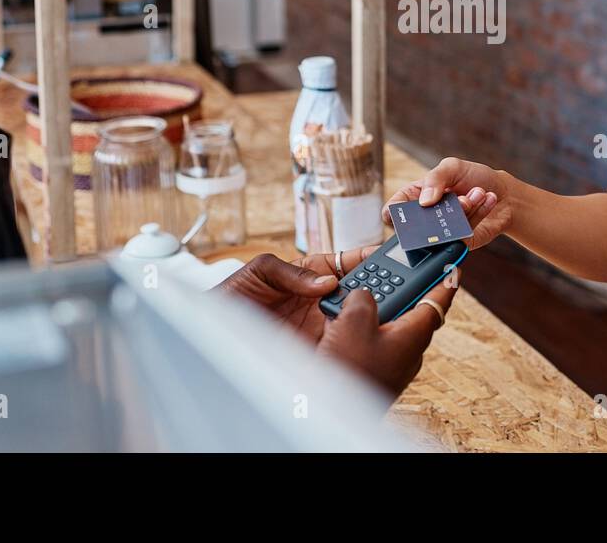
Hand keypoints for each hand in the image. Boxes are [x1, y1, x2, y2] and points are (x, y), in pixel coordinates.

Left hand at [215, 246, 379, 344]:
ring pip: (354, 320)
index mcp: (310, 276)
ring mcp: (319, 326)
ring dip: (369, 316)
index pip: (346, 264)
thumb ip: (292, 272)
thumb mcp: (258, 271)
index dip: (367, 259)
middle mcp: (319, 301)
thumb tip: (327, 282)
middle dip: (378, 288)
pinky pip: (339, 345)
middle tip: (396, 288)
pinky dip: (352, 343)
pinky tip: (360, 340)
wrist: (209, 336)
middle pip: (358, 292)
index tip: (388, 256)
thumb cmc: (230, 298)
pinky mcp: (315, 349)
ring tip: (382, 313)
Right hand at [317, 264, 459, 396]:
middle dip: (402, 289)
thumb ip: (363, 298)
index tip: (455, 268)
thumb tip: (361, 297)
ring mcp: (394, 363)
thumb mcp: (354, 321)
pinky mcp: (378, 371)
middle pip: (412, 310)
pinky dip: (364, 327)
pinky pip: (376, 341)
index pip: (438, 302)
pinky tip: (343, 323)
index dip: (446, 282)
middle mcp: (409, 350)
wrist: (334, 413)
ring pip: (390, 326)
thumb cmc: (350, 372)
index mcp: (414, 334)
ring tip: (356, 295)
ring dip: (377, 308)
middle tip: (395, 271)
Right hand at [382, 157, 511, 250]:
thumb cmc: (474, 178)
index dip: (394, 213)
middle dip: (440, 208)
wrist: (504, 194)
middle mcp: (426, 218)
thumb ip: (435, 178)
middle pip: (417, 224)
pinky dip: (477, 213)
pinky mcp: (460, 243)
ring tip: (478, 192)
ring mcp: (442, 233)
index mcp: (415, 197)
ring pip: (443, 229)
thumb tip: (423, 201)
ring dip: (465, 208)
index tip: (410, 207)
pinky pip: (463, 233)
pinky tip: (487, 198)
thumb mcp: (452, 167)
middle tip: (460, 196)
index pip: (393, 211)